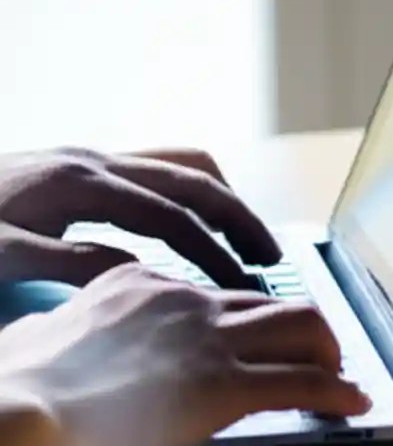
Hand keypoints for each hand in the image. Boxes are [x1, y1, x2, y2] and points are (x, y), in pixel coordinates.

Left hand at [0, 147, 278, 287]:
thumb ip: (70, 264)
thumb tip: (140, 272)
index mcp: (78, 182)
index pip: (173, 214)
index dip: (217, 251)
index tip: (247, 285)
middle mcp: (90, 161)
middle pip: (192, 179)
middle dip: (237, 218)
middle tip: (270, 258)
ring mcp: (83, 161)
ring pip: (178, 166)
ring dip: (219, 201)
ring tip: (243, 242)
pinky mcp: (72, 172)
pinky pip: (153, 173)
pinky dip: (186, 199)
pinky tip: (187, 231)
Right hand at [0, 264, 369, 445]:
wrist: (12, 414)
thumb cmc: (14, 392)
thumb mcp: (48, 338)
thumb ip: (83, 332)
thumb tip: (80, 349)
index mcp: (138, 286)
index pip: (214, 294)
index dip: (245, 321)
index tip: (254, 339)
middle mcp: (182, 302)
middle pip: (270, 301)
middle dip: (303, 330)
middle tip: (317, 355)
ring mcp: (207, 340)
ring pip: (302, 327)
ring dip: (330, 355)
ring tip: (342, 377)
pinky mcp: (225, 386)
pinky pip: (303, 382)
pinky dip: (338, 392)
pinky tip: (351, 403)